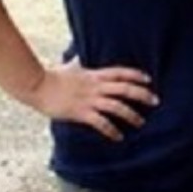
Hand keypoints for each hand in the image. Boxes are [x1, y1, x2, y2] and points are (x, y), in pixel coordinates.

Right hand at [23, 62, 157, 140]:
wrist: (36, 85)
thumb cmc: (53, 76)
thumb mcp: (71, 66)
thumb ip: (79, 61)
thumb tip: (79, 54)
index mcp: (94, 75)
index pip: (120, 72)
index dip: (136, 75)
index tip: (149, 80)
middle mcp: (96, 87)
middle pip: (124, 89)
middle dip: (142, 94)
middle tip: (155, 101)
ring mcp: (89, 100)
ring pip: (117, 106)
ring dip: (131, 115)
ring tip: (141, 122)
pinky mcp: (81, 113)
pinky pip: (101, 123)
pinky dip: (112, 130)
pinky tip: (118, 137)